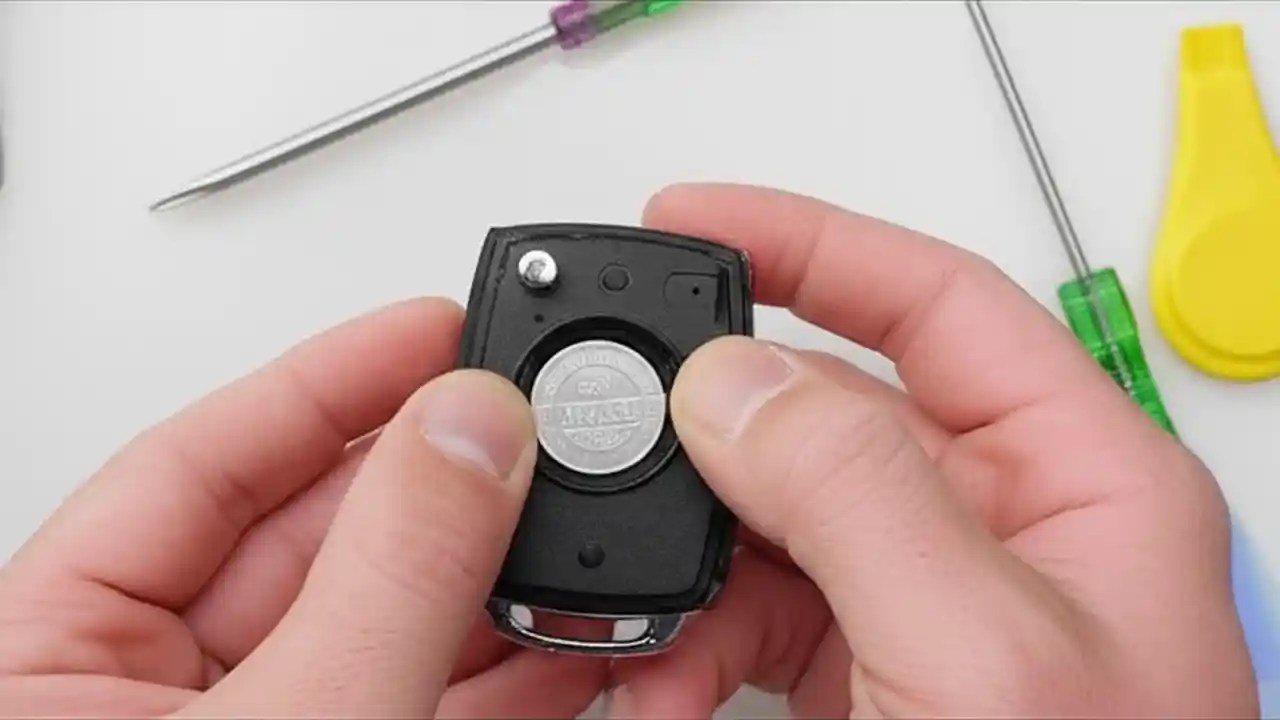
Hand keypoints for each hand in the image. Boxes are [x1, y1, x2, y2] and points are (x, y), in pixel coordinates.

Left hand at [0, 298, 605, 716]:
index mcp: (51, 658)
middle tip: (525, 427)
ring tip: (567, 527)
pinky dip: (508, 668)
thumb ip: (385, 578)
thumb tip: (469, 432)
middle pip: (313, 536)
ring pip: (387, 616)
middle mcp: (150, 694)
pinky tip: (565, 632)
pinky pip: (429, 695)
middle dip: (438, 483)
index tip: (426, 331)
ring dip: (492, 576)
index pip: (191, 465)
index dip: (322, 381)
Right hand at [609, 184, 1257, 717]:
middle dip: (710, 435)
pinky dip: (689, 647)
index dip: (811, 242)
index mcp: (1076, 483)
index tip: (692, 222)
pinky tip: (666, 691)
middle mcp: (1000, 529)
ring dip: (684, 567)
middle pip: (826, 413)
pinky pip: (752, 616)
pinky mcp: (870, 671)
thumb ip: (859, 496)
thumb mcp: (982, 658)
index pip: (934, 303)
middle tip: (618, 437)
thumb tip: (738, 383)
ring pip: (769, 522)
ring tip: (640, 627)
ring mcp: (926, 603)